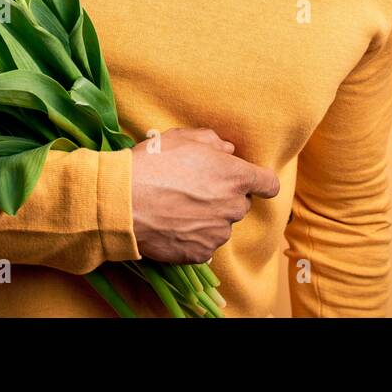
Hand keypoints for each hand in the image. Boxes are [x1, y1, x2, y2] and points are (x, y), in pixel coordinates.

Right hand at [129, 127, 279, 263]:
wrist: (123, 202)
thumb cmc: (152, 163)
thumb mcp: (181, 138)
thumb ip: (212, 141)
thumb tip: (228, 150)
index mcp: (235, 176)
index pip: (269, 184)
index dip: (259, 182)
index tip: (249, 182)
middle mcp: (233, 206)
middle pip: (240, 204)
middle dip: (224, 198)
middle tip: (195, 190)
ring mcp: (217, 233)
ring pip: (222, 225)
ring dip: (209, 219)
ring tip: (178, 209)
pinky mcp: (200, 253)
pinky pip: (204, 245)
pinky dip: (193, 238)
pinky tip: (172, 226)